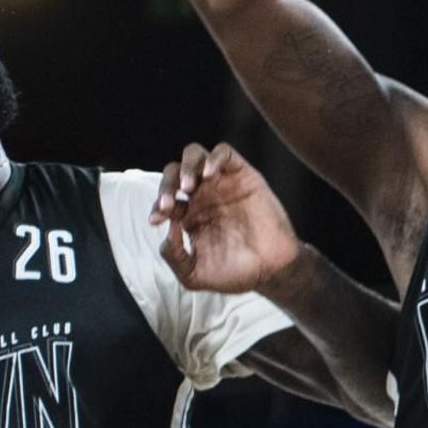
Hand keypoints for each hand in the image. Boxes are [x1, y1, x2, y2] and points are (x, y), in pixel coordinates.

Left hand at [149, 143, 299, 297]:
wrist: (271, 270)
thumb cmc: (234, 274)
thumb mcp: (193, 275)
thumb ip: (174, 256)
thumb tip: (165, 230)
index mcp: (189, 216)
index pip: (165, 199)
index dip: (157, 206)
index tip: (157, 220)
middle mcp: (204, 197)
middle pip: (175, 172)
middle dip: (166, 184)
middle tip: (169, 204)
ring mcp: (224, 185)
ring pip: (196, 156)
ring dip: (187, 167)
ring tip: (188, 187)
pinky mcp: (245, 176)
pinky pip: (226, 153)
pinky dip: (214, 157)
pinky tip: (209, 174)